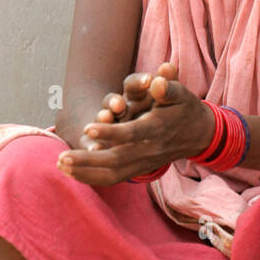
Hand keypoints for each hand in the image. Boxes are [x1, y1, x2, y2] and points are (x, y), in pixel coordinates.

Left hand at [56, 62, 213, 186]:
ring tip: (60, 165)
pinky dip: (91, 178)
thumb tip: (158, 80)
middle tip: (62, 157)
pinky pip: (113, 178)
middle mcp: (149, 150)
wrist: (198, 134)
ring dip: (85, 172)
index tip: (89, 127)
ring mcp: (143, 163)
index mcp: (158, 129)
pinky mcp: (138, 169)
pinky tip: (70, 173)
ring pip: (112, 174)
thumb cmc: (184, 108)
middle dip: (88, 160)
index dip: (111, 133)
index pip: (133, 134)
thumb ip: (168, 86)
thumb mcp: (181, 93)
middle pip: (116, 160)